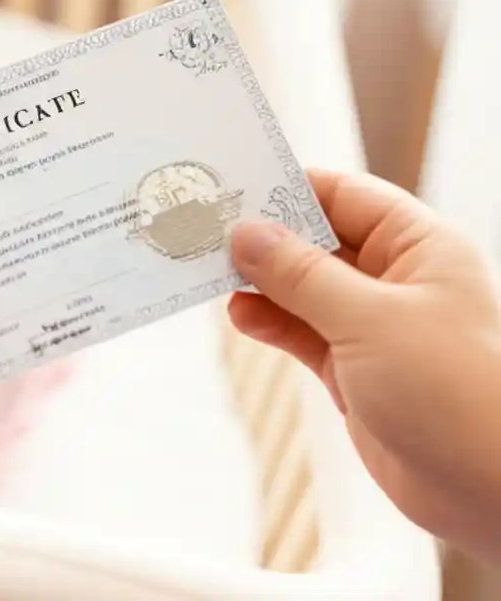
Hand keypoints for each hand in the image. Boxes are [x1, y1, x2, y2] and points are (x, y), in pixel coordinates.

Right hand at [228, 169, 500, 558]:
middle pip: (318, 240)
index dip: (290, 189)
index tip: (232, 188)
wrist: (489, 489)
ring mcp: (375, 326)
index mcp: (421, 247)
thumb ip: (302, 275)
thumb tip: (246, 234)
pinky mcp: (355, 369)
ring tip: (209, 274)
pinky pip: (302, 332)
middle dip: (266, 238)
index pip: (345, 195)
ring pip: (304, 288)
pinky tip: (239, 317)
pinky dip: (269, 323)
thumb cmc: (455, 392)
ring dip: (260, 283)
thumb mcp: (370, 320)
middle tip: (204, 231)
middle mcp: (398, 279)